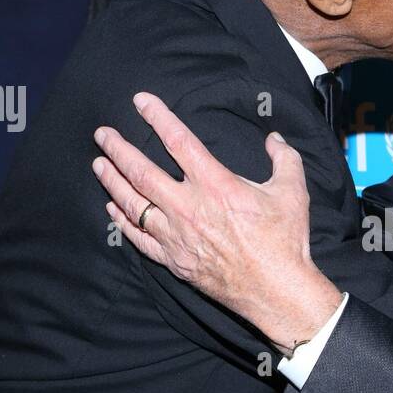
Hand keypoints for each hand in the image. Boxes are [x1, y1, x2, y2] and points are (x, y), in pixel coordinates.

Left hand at [91, 92, 342, 354]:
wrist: (276, 290)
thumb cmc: (285, 240)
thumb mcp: (293, 191)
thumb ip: (284, 158)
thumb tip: (274, 138)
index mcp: (215, 184)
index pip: (177, 141)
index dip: (157, 116)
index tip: (141, 101)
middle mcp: (189, 207)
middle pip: (141, 172)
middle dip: (118, 150)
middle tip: (102, 134)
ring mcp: (177, 236)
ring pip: (133, 204)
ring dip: (113, 182)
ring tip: (99, 164)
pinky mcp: (174, 260)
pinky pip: (140, 238)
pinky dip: (123, 221)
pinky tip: (112, 208)